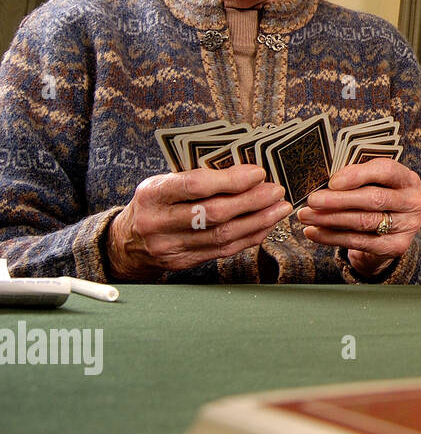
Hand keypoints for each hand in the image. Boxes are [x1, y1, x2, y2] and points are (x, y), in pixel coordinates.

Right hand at [108, 165, 290, 279]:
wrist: (128, 242)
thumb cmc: (154, 203)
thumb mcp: (163, 183)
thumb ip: (196, 177)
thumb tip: (246, 171)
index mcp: (152, 194)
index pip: (195, 185)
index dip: (230, 179)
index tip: (258, 173)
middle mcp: (158, 222)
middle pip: (214, 213)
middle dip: (252, 201)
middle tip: (276, 191)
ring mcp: (171, 247)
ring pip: (223, 235)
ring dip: (258, 221)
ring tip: (280, 208)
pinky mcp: (184, 262)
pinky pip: (223, 250)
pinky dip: (249, 237)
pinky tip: (266, 225)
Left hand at [296, 159, 420, 277]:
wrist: (390, 233)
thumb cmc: (377, 199)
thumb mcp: (374, 184)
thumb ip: (357, 178)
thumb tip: (324, 179)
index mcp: (408, 179)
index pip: (386, 171)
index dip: (359, 175)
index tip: (332, 181)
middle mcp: (413, 202)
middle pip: (374, 199)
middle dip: (339, 200)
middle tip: (312, 200)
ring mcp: (407, 226)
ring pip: (364, 221)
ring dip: (330, 219)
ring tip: (306, 216)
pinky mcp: (396, 246)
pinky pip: (359, 242)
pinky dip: (332, 237)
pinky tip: (314, 232)